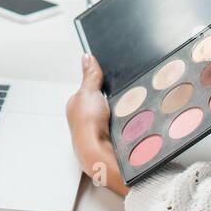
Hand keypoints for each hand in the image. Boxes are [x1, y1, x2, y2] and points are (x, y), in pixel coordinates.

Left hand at [65, 54, 127, 196]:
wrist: (100, 153)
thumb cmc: (87, 126)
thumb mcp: (88, 92)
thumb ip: (89, 75)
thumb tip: (87, 57)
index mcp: (77, 105)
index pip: (92, 87)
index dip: (104, 82)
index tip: (115, 78)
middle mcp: (87, 117)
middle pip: (106, 99)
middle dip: (116, 96)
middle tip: (124, 94)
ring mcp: (100, 128)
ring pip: (117, 112)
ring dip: (124, 110)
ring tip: (130, 107)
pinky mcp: (113, 137)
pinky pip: (126, 123)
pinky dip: (131, 121)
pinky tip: (133, 120)